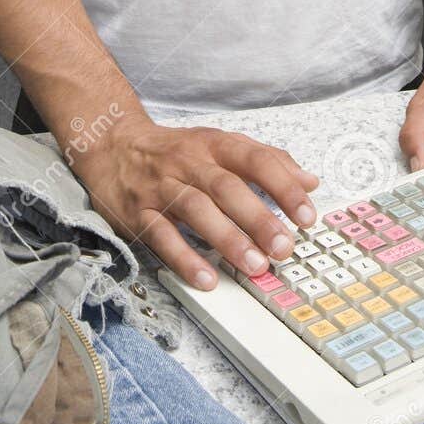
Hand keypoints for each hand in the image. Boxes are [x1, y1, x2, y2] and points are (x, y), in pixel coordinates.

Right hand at [70, 117, 319, 290]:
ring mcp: (162, 187)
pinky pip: (161, 236)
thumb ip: (267, 160)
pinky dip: (183, 259)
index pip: (254, 159)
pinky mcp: (139, 213)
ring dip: (227, 239)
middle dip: (258, 218)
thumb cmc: (176, 152)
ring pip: (196, 210)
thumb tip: (310, 181)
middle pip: (227, 187)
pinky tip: (206, 279)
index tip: (306, 215)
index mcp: (214, 145)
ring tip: (254, 266)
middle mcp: (189, 162)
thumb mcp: (220, 145)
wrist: (112, 145)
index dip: (283, 186)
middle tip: (284, 248)